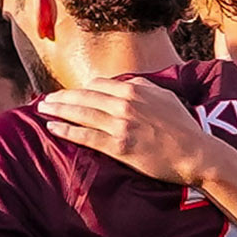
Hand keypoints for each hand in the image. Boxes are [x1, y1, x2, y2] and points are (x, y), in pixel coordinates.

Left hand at [39, 77, 219, 184]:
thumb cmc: (182, 127)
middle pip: (83, 97)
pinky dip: (66, 130)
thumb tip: (126, 83)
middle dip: (61, 97)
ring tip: (41, 110)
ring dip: (57, 110)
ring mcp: (120, 125)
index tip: (68, 94)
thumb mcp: (164, 97)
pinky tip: (52, 127)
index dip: (80, 89)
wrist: (195, 153)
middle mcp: (124, 104)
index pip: (98, 85)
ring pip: (81, 113)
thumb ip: (142, 87)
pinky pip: (85, 136)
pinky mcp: (118, 146)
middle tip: (44, 99)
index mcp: (134, 90)